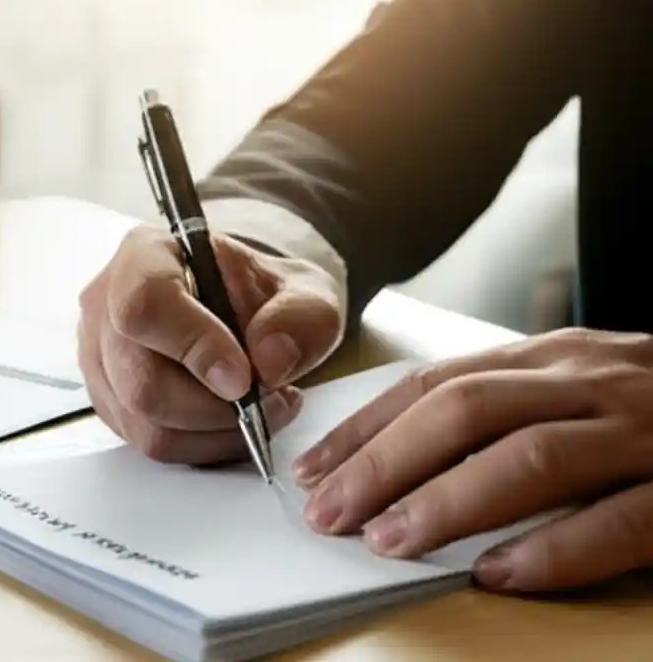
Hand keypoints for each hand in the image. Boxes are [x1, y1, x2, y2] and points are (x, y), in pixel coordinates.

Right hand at [77, 225, 344, 464]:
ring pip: (144, 422)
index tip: (244, 376)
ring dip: (214, 431)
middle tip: (267, 398)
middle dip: (215, 407)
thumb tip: (269, 361)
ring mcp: (97, 357)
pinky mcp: (108, 400)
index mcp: (145, 256)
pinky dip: (202, 444)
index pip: (145, 304)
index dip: (193, 346)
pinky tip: (233, 422)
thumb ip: (299, 318)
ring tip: (260, 409)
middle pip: (141, 382)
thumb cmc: (261, 295)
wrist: (241, 309)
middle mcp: (105, 304)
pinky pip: (149, 442)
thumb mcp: (305, 291)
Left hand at [295, 327, 652, 591]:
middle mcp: (593, 382)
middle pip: (466, 412)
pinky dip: (556, 549)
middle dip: (384, 463)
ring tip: (389, 542)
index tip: (312, 469)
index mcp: (556, 357)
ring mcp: (647, 432)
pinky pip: (622, 520)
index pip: (436, 383)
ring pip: (532, 457)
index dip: (366, 427)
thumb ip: (504, 406)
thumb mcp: (577, 384)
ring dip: (448, 501)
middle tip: (328, 514)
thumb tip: (395, 454)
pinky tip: (500, 574)